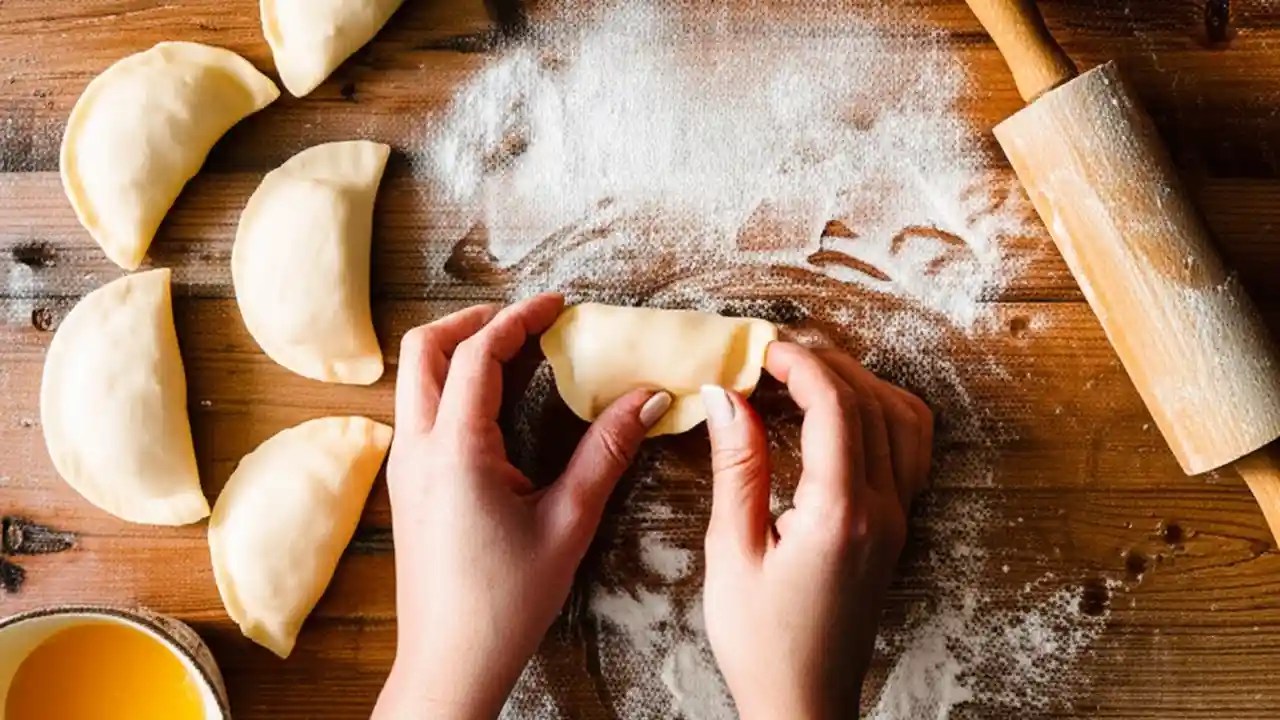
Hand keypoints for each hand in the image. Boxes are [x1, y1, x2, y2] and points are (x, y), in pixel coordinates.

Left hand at [373, 294, 671, 719]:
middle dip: (471, 320)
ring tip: (515, 355)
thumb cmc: (506, 603)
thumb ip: (607, 451)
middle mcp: (417, 449)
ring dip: (458, 352)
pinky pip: (418, 412)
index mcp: (454, 449)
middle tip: (525, 321)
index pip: (477, 352)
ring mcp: (404, 468)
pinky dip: (450, 387)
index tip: (558, 304)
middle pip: (425, 350)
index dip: (519, 317)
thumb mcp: (568, 522)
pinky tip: (494, 408)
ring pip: (415, 380)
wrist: (449, 664)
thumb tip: (648, 397)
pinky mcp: (406, 488)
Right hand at [700, 342, 932, 719]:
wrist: (803, 701)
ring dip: (861, 382)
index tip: (763, 348)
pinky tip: (846, 413)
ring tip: (810, 373)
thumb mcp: (731, 551)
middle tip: (777, 353)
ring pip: (903, 420)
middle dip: (827, 363)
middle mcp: (882, 511)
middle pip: (873, 403)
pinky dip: (884, 413)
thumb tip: (726, 398)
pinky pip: (910, 450)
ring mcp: (897, 520)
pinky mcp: (896, 530)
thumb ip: (736, 468)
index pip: (836, 407)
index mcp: (840, 514)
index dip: (801, 364)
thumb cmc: (760, 640)